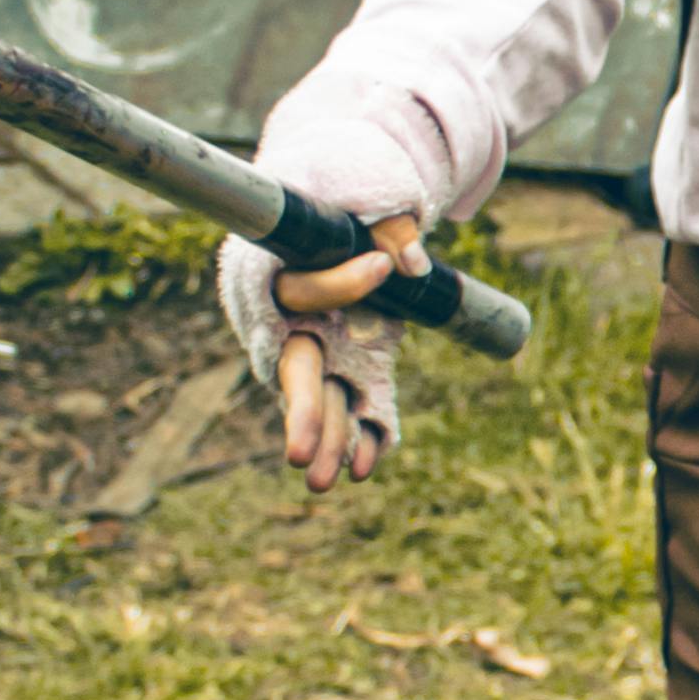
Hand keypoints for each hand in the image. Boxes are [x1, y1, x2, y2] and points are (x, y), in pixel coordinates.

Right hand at [216, 213, 424, 490]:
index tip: (383, 268)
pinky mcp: (353, 373)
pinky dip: (365, 437)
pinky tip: (364, 468)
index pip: (307, 290)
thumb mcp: (373, 216)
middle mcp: (299, 328)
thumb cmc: (352, 226)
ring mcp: (325, 358)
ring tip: (326, 483)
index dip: (343, 282)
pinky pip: (359, 408)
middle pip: (299, 373)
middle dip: (304, 414)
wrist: (348, 246)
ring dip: (329, 443)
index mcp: (287, 283)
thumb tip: (410, 263)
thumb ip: (391, 232)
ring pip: (325, 403)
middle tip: (299, 455)